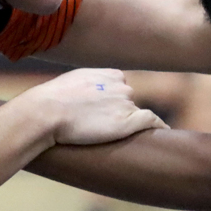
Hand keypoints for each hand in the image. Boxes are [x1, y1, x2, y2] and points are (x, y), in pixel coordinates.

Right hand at [25, 68, 167, 145]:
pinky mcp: (128, 121)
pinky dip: (158, 126)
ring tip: (116, 136)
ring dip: (129, 123)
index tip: (104, 111)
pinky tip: (164, 133)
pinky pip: (152, 121)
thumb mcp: (71, 82)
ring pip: (135, 113)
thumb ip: (85, 84)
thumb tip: (82, 95)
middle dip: (119, 112)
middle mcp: (122, 86)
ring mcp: (126, 103)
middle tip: (102, 127)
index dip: (112, 100)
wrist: (47, 112)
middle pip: (128, 100)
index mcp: (109, 74)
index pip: (120, 86)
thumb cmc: (51, 100)